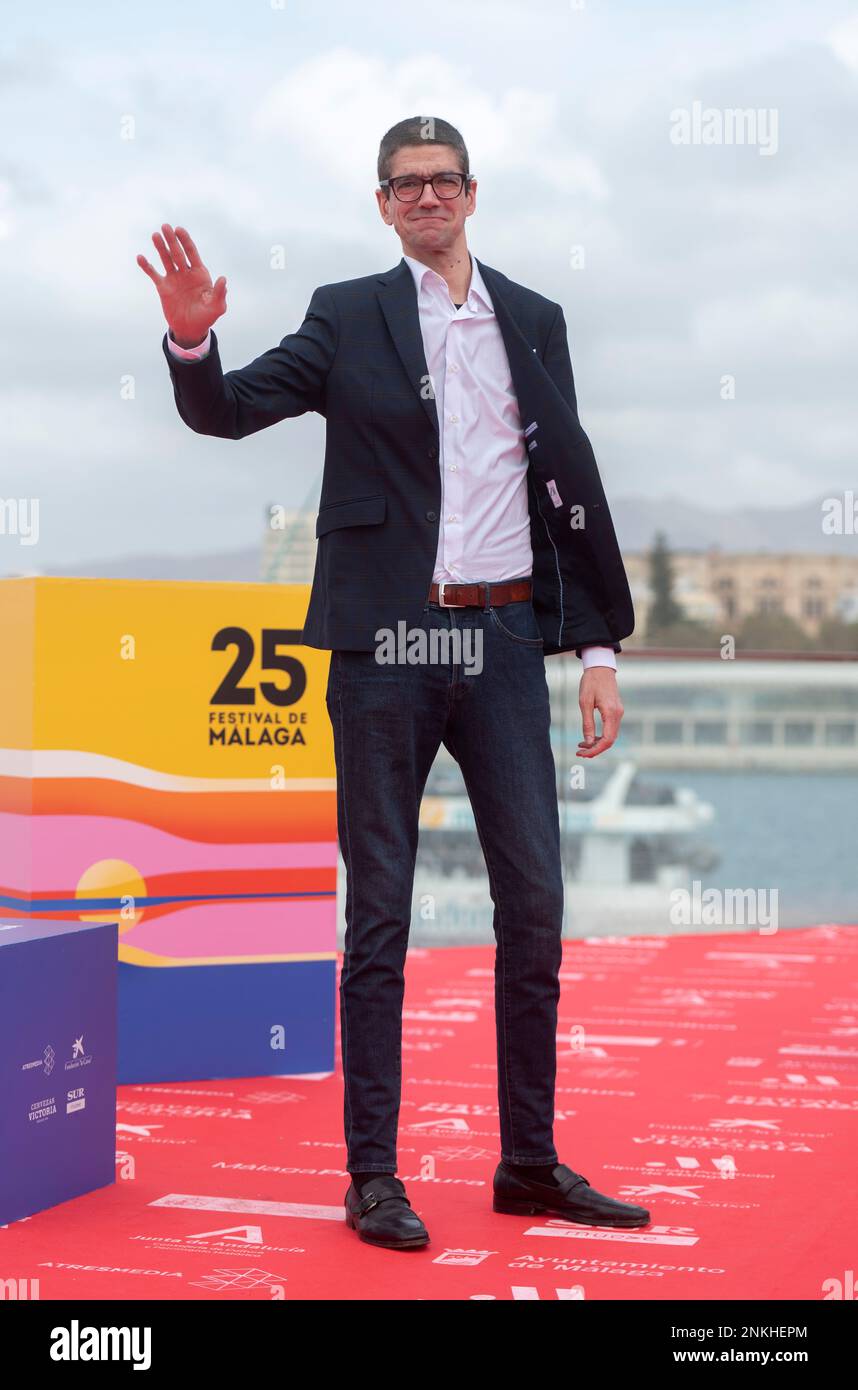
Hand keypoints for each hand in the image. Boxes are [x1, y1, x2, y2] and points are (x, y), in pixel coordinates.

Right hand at [137, 223, 226, 345]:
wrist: (190, 329)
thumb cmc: (206, 317)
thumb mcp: (217, 307)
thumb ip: (220, 293)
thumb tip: (223, 279)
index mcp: (199, 273)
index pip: (192, 253)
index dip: (186, 241)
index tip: (179, 230)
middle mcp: (185, 273)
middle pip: (178, 252)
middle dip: (172, 240)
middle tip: (165, 226)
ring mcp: (174, 278)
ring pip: (166, 259)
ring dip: (160, 247)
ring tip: (155, 235)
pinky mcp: (163, 287)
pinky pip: (153, 274)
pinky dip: (146, 266)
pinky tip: (140, 257)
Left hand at [577, 667, 622, 757]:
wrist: (600, 667)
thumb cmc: (591, 682)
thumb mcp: (584, 703)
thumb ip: (587, 723)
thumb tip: (588, 742)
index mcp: (611, 713)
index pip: (607, 740)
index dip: (595, 750)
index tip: (583, 754)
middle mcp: (618, 714)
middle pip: (610, 740)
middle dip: (595, 749)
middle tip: (580, 752)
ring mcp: (618, 713)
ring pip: (610, 736)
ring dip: (597, 743)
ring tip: (581, 746)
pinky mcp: (616, 711)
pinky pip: (610, 729)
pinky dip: (600, 736)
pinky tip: (589, 737)